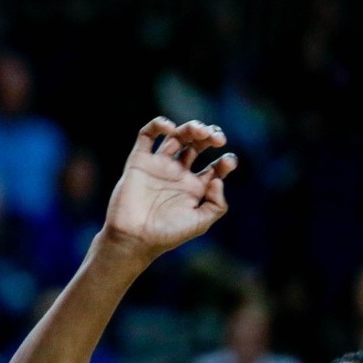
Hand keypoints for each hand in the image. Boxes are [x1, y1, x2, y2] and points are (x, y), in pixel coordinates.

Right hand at [102, 118, 237, 260]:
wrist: (134, 237)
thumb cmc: (167, 234)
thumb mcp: (200, 223)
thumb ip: (216, 204)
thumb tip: (218, 180)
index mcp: (194, 188)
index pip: (214, 167)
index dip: (225, 161)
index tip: (228, 161)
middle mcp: (177, 174)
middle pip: (196, 146)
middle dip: (210, 136)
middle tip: (217, 138)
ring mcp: (158, 166)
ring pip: (176, 137)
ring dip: (190, 128)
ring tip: (199, 130)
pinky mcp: (139, 161)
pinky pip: (147, 136)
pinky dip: (157, 125)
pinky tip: (170, 127)